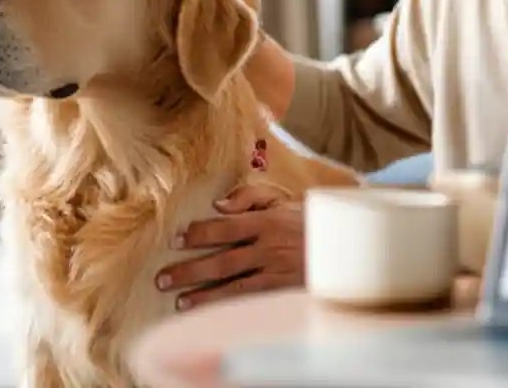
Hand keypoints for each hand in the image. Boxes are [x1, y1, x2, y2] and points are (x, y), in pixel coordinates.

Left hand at [156, 183, 303, 310]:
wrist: (344, 245)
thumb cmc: (308, 219)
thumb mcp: (283, 199)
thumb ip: (250, 196)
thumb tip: (219, 205)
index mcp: (267, 221)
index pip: (224, 227)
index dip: (198, 234)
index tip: (177, 240)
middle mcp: (269, 247)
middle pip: (221, 261)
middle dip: (189, 270)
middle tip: (163, 277)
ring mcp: (276, 272)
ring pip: (232, 285)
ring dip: (203, 295)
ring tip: (180, 300)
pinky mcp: (283, 291)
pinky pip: (250, 300)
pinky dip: (227, 306)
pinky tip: (210, 312)